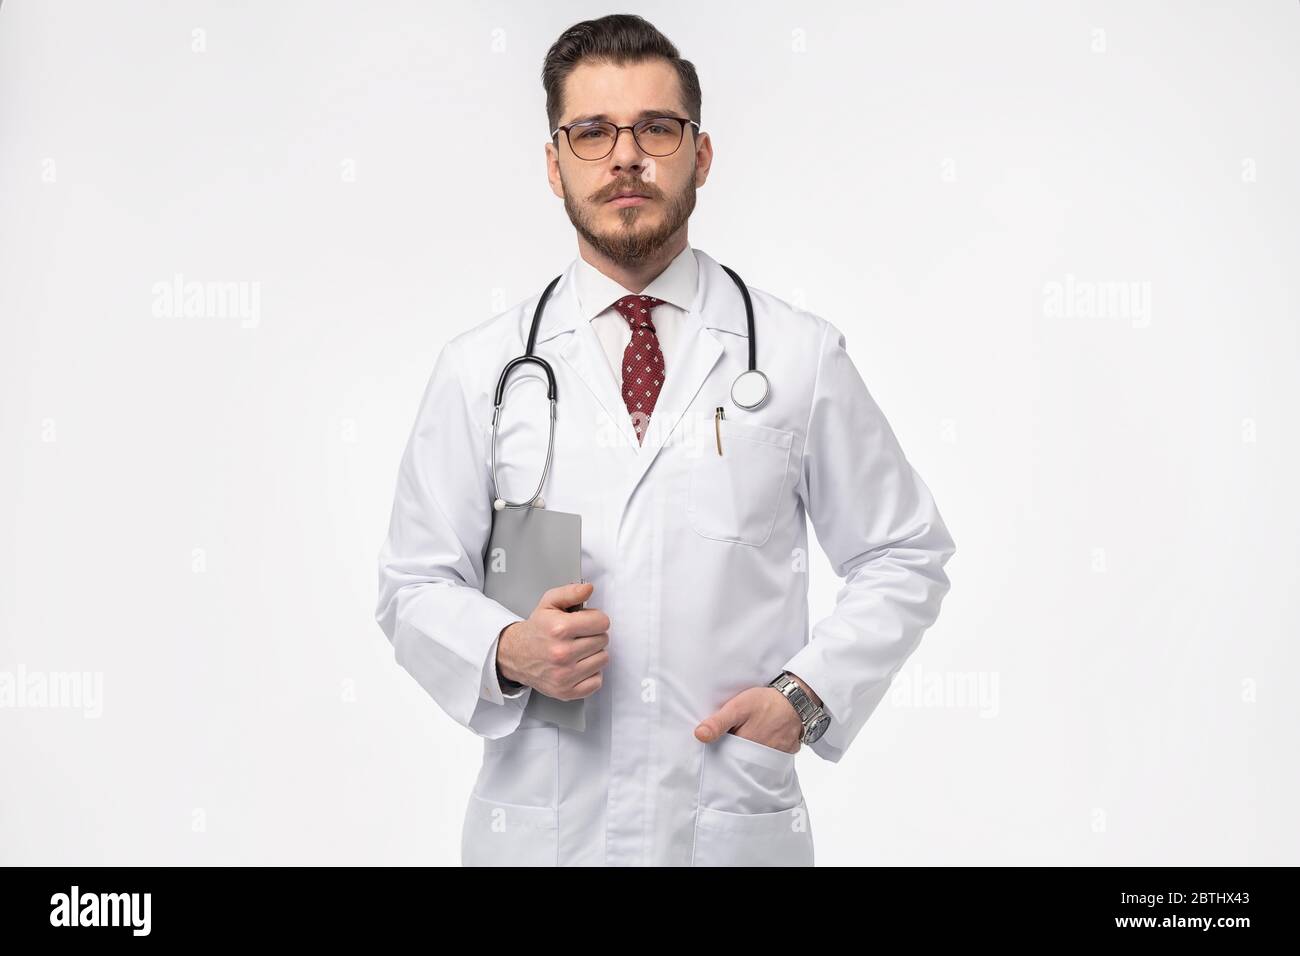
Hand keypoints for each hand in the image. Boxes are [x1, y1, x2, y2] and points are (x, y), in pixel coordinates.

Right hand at [496, 582, 609, 700]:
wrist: (515, 655)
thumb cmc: (536, 630)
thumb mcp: (549, 603)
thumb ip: (570, 592)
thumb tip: (588, 588)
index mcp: (559, 629)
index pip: (602, 622)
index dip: (595, 619)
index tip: (586, 621)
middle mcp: (562, 654)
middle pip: (603, 640)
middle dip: (594, 635)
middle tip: (579, 636)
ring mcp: (565, 675)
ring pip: (603, 660)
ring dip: (593, 654)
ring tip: (578, 650)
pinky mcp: (566, 691)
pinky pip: (597, 681)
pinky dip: (591, 674)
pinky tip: (578, 665)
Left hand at [694, 685, 803, 753]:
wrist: (795, 698)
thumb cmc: (765, 702)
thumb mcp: (737, 707)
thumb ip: (718, 723)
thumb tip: (700, 735)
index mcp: (747, 745)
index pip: (728, 757)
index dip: (722, 751)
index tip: (721, 743)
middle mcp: (763, 754)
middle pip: (743, 761)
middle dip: (737, 753)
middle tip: (737, 737)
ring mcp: (778, 754)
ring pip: (759, 760)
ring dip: (752, 753)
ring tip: (752, 737)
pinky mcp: (788, 751)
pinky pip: (775, 757)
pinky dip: (770, 751)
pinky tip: (766, 739)